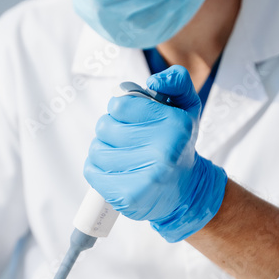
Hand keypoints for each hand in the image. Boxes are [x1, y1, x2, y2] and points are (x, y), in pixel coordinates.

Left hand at [84, 65, 227, 242]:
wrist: (186, 191)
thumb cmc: (179, 144)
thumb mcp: (187, 107)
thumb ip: (176, 81)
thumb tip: (153, 81)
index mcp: (175, 125)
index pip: (120, 105)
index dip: (120, 110)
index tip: (131, 119)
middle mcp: (163, 152)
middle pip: (104, 127)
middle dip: (111, 130)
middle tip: (127, 139)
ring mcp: (145, 178)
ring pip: (96, 150)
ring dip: (103, 150)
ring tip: (122, 156)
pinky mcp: (127, 197)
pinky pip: (92, 172)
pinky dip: (97, 170)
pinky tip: (115, 171)